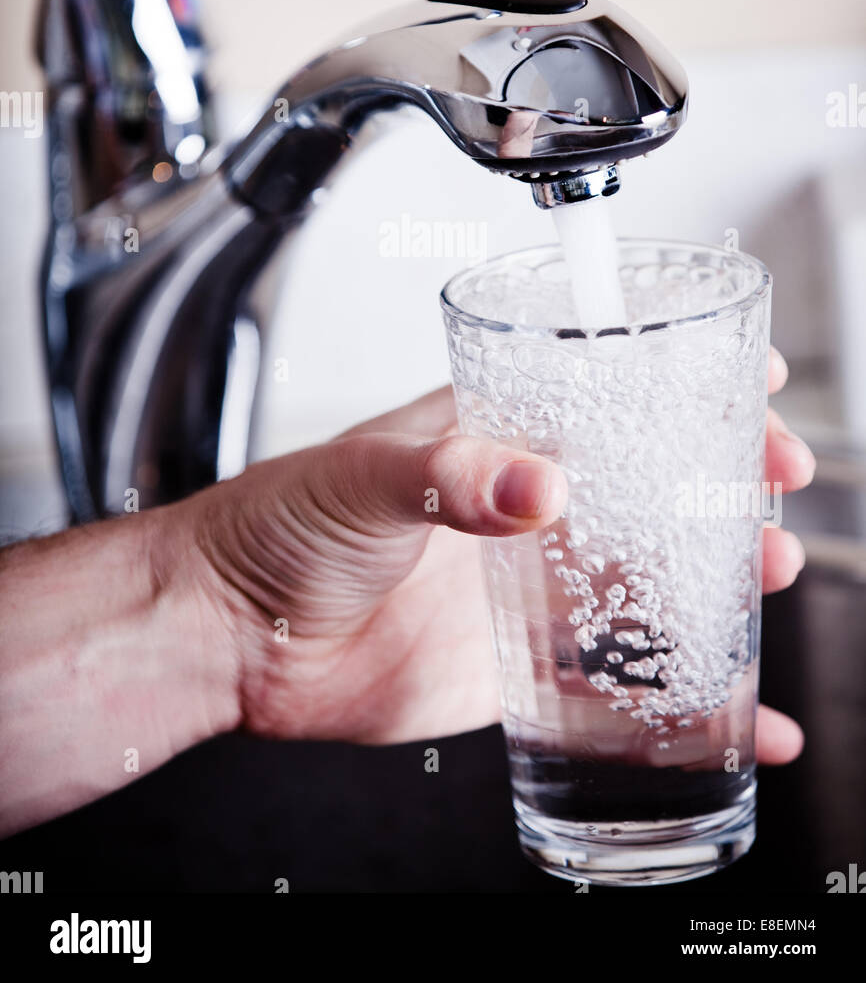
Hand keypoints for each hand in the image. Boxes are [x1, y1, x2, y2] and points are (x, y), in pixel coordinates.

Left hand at [189, 346, 812, 758]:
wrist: (230, 634)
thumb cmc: (279, 525)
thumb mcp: (366, 477)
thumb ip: (452, 478)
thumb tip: (540, 488)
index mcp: (490, 437)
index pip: (605, 398)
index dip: (682, 390)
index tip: (749, 385)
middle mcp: (519, 508)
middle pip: (647, 487)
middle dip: (720, 481)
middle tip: (774, 486)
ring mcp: (524, 587)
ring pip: (647, 579)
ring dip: (717, 577)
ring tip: (769, 574)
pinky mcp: (516, 666)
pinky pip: (612, 685)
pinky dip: (676, 702)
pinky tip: (736, 716)